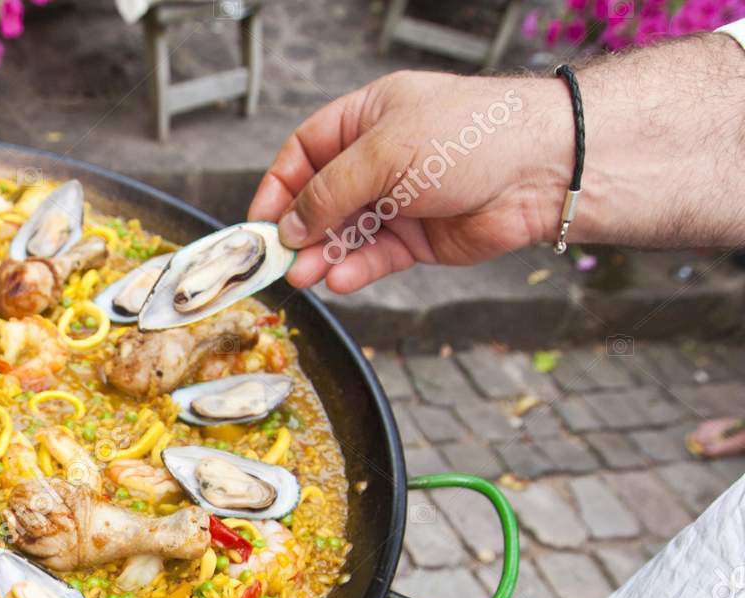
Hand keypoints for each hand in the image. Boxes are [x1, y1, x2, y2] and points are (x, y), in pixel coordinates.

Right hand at [248, 70, 568, 294]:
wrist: (540, 170)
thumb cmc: (470, 136)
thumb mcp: (384, 152)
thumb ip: (330, 191)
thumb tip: (290, 226)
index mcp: (368, 118)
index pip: (305, 152)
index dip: (278, 186)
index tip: (258, 222)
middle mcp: (380, 159)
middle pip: (320, 199)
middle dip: (298, 230)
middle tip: (276, 259)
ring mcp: (398, 200)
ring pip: (344, 234)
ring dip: (322, 256)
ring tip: (305, 276)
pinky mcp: (417, 238)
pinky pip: (374, 257)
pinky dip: (355, 270)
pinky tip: (341, 278)